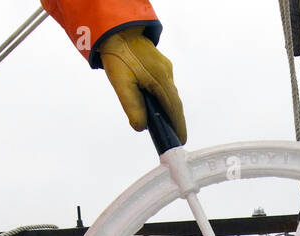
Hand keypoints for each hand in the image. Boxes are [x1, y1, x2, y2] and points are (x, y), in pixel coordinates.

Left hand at [98, 26, 186, 142]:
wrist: (118, 31)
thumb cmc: (118, 57)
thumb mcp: (121, 84)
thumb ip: (132, 106)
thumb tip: (141, 127)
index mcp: (160, 79)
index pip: (173, 108)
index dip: (178, 125)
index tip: (181, 140)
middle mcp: (167, 74)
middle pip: (175, 103)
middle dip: (176, 121)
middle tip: (176, 138)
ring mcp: (165, 69)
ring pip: (170, 94)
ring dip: (170, 110)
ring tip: (168, 126)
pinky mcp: (161, 66)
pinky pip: (166, 86)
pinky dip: (165, 99)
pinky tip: (158, 106)